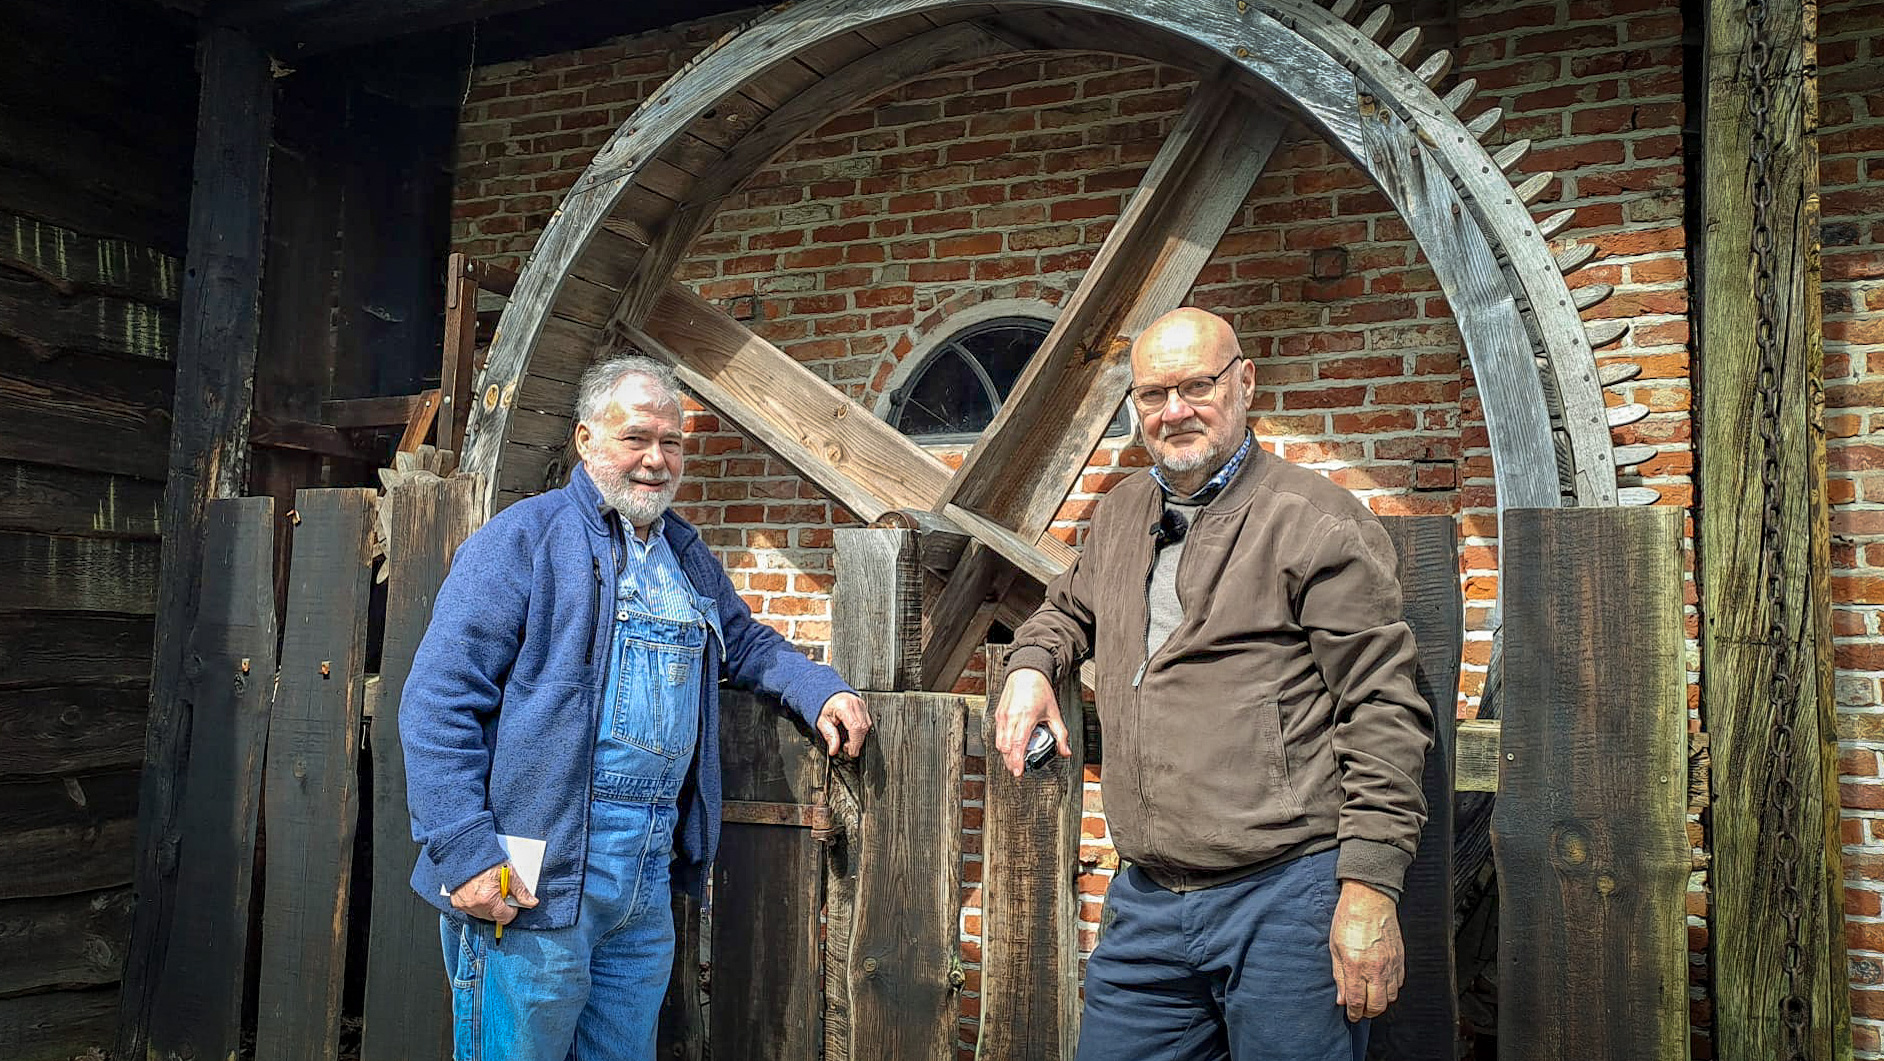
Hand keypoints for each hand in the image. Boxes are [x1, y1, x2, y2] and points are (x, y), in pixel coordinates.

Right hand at [450, 862, 537, 924]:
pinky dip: (475, 903)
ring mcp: (464, 905)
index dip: (511, 910)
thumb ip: (520, 890)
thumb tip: (531, 902)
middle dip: (499, 907)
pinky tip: (478, 890)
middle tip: (499, 891)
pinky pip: (470, 909)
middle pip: (493, 917)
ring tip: (488, 889)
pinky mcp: (456, 903)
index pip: (505, 917)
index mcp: (488, 899)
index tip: (511, 901)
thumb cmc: (485, 860)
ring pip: (482, 914)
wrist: (463, 852)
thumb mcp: (508, 873)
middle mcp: (475, 905)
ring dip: (487, 905)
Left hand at [816, 692, 871, 757]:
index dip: (855, 742)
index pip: (856, 727)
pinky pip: (867, 722)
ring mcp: (861, 705)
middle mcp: (856, 704)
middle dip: (857, 742)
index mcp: (845, 707)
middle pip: (863, 728)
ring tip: (848, 741)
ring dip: (859, 737)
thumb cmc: (825, 706)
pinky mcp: (864, 707)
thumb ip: (829, 735)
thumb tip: (834, 749)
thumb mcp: (822, 721)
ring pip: (867, 726)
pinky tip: (853, 734)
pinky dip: (861, 731)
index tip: (851, 752)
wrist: (828, 695)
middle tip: (847, 748)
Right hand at [992, 666, 1068, 777]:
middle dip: (1011, 762)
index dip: (1017, 761)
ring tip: (1015, 760)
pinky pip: (998, 735)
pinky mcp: (998, 715)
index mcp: (1026, 717)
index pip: (1018, 745)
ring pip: (999, 743)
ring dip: (1006, 754)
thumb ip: (1061, 734)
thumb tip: (1066, 752)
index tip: (1018, 772)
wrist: (1026, 673)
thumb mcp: (1054, 713)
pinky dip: (1003, 743)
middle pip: (1006, 748)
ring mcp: (1003, 716)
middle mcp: (1011, 717)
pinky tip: (1012, 746)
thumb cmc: (1039, 690)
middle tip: (1018, 769)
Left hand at [1328, 879, 1403, 1020]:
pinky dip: (1391, 989)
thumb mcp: (1335, 947)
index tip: (1351, 1015)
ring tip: (1370, 998)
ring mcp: (1391, 964)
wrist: (1370, 898)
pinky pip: (1399, 983)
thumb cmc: (1349, 918)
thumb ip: (1338, 976)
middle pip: (1377, 1005)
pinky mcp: (1401, 958)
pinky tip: (1381, 984)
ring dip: (1380, 1002)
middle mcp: (1376, 968)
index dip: (1354, 1013)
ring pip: (1391, 997)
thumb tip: (1341, 998)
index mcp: (1356, 966)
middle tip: (1361, 1010)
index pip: (1357, 1001)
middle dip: (1368, 1012)